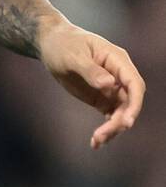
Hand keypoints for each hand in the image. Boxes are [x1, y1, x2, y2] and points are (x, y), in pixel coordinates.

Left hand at [36, 18, 145, 148]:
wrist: (51, 43)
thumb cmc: (63, 44)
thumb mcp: (73, 56)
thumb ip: (90, 70)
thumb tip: (109, 84)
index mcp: (117, 60)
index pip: (134, 83)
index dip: (135, 103)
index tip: (127, 121)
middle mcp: (119, 75)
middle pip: (129, 102)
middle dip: (121, 120)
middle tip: (102, 135)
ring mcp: (112, 88)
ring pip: (121, 112)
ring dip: (112, 129)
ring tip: (96, 141)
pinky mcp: (102, 98)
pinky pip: (110, 116)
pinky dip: (106, 129)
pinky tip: (95, 143)